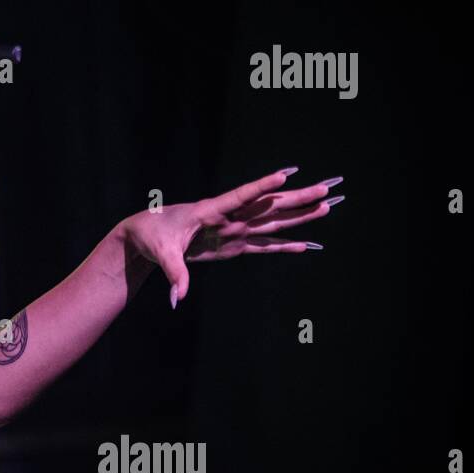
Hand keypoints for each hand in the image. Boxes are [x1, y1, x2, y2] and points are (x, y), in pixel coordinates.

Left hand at [115, 167, 343, 307]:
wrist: (144, 237)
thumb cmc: (150, 236)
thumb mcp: (161, 253)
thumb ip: (174, 274)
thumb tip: (178, 298)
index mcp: (210, 210)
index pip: (241, 196)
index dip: (263, 186)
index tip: (287, 174)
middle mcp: (228, 217)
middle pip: (269, 205)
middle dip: (299, 197)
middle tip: (328, 188)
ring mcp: (233, 230)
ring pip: (272, 221)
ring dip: (299, 215)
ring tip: (327, 206)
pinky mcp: (233, 245)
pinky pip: (263, 245)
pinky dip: (284, 246)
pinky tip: (305, 245)